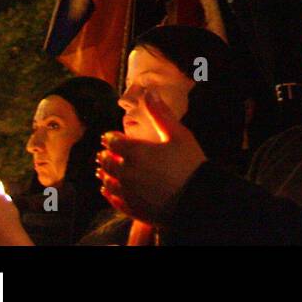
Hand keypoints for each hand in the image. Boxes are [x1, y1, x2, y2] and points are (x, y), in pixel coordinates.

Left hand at [97, 91, 206, 225]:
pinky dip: (108, 193)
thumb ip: (160, 114)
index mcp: (135, 152)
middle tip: (106, 153)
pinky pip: (113, 200)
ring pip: (107, 182)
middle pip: (106, 162)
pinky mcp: (131, 209)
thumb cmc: (189, 164)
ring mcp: (127, 192)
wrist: (197, 199)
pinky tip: (108, 190)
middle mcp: (125, 172)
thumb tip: (149, 93)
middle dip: (105, 156)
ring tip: (104, 171)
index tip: (110, 136)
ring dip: (105, 174)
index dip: (110, 138)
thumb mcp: (178, 134)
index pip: (112, 142)